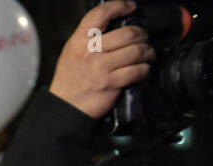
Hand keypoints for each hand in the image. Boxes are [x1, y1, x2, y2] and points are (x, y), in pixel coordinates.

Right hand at [49, 0, 154, 119]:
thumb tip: (113, 25)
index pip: (101, 14)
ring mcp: (100, 68)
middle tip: (143, 38)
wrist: (64, 108)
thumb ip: (88, 38)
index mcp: (78, 42)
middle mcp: (89, 53)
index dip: (120, 6)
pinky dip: (144, 69)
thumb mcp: (71, 53)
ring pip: (136, 51)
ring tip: (147, 54)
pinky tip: (142, 70)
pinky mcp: (110, 84)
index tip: (130, 7)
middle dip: (142, 35)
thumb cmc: (69, 82)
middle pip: (128, 33)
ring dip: (147, 52)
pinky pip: (137, 71)